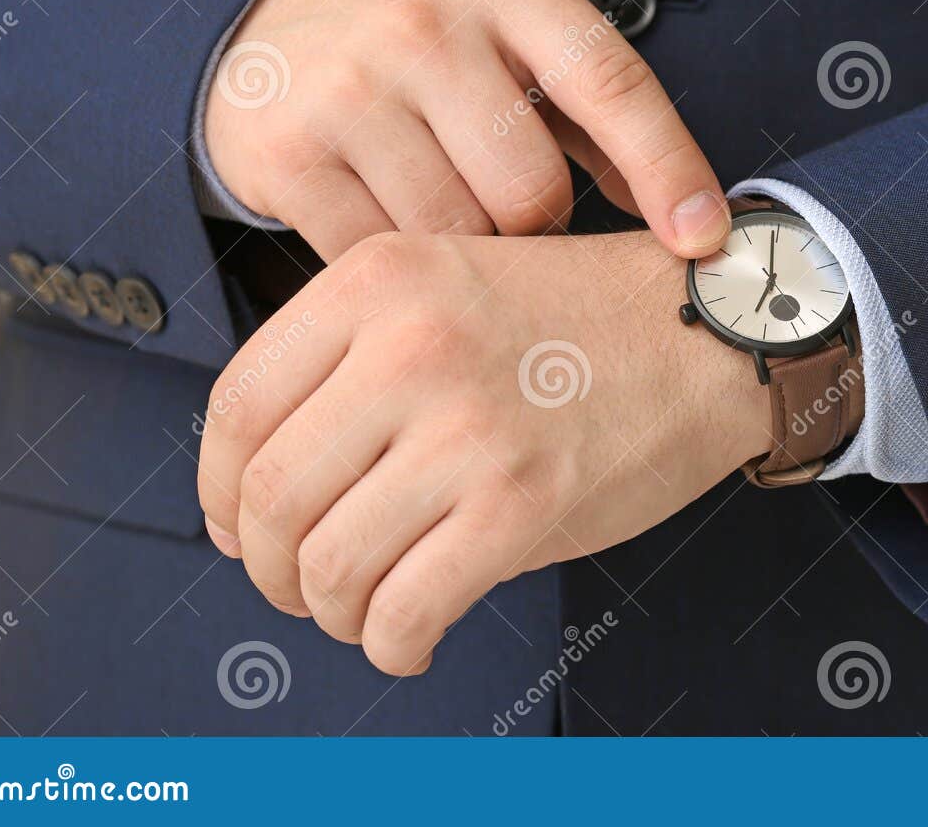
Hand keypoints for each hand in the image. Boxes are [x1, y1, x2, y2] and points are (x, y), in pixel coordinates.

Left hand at [197, 230, 768, 675]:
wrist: (712, 333)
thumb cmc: (581, 321)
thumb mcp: (451, 282)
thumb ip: (355, 356)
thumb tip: (257, 488)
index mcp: (378, 281)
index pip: (237, 407)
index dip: (216, 490)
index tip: (234, 526)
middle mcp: (409, 347)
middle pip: (269, 496)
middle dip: (268, 567)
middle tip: (298, 585)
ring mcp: (466, 428)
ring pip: (329, 565)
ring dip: (330, 612)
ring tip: (362, 610)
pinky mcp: (521, 504)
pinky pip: (406, 610)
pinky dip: (391, 645)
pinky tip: (410, 638)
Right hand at [205, 0, 730, 259]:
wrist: (253, 2)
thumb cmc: (416, 27)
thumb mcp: (505, 21)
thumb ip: (591, 105)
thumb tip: (684, 211)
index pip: (614, 84)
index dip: (670, 170)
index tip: (706, 240)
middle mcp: (425, 21)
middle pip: (533, 192)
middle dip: (532, 221)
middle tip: (498, 196)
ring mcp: (348, 85)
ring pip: (458, 234)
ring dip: (462, 244)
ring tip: (434, 194)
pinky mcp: (285, 151)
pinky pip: (377, 254)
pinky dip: (393, 255)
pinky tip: (376, 210)